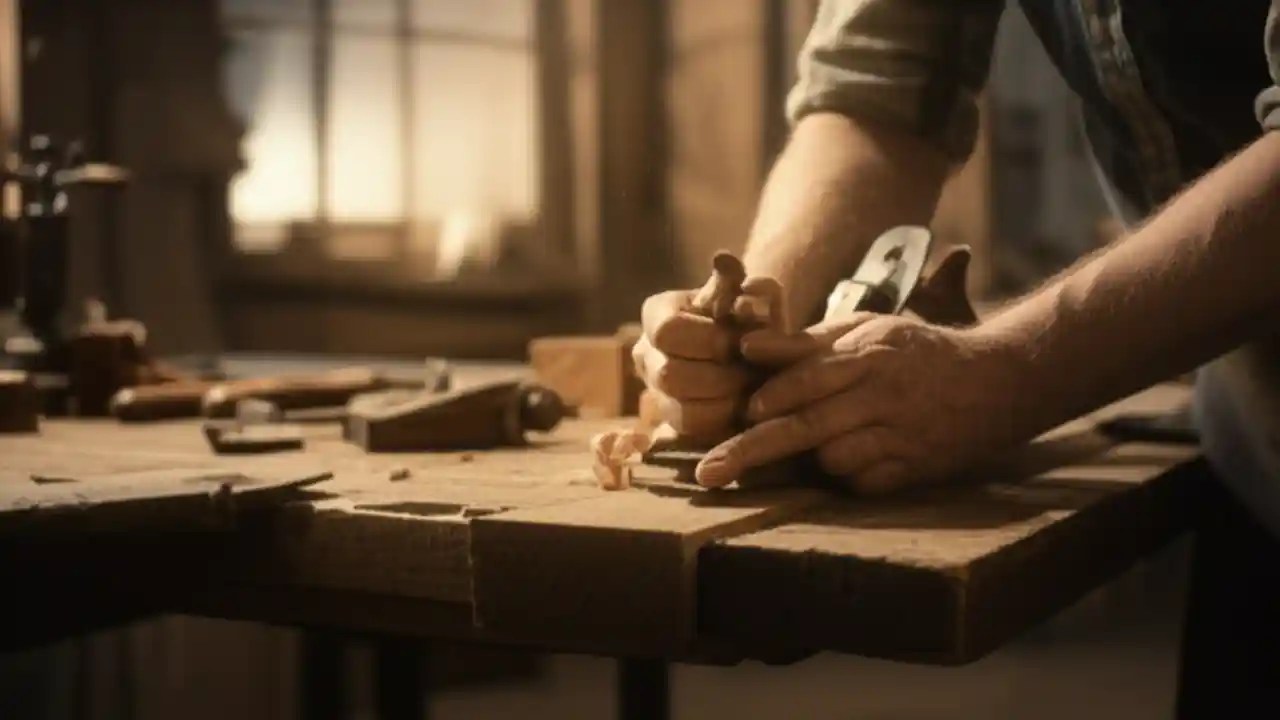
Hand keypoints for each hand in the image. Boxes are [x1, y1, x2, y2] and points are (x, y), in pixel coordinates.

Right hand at [632, 290, 752, 441]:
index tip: (743, 342)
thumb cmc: (754, 318)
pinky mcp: (671, 424)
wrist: (759, 349)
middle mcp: (646, 355)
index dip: (709, 340)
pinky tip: (748, 406)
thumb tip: (726, 263)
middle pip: (670, 375)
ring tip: (753, 389)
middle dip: (721, 376)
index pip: (668, 331)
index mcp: (657, 314)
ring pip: (681, 411)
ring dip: (726, 402)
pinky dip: (726, 422)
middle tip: (754, 372)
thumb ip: (745, 283)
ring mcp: (655, 392)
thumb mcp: (758, 295)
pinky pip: (694, 434)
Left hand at [694, 313, 1026, 492]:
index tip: (744, 412)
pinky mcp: (914, 470)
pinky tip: (859, 456)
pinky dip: (849, 477)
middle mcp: (881, 396)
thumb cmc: (917, 353)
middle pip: (805, 428)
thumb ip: (805, 343)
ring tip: (828, 441)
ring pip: (833, 461)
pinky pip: (863, 484)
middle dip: (750, 452)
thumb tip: (746, 346)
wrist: (998, 382)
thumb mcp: (867, 332)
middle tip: (707, 474)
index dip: (772, 398)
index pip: (807, 379)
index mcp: (867, 355)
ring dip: (814, 459)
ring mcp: (900, 436)